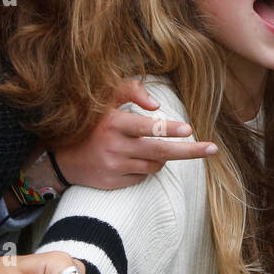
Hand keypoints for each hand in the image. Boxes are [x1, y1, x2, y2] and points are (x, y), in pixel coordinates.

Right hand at [53, 78, 217, 189]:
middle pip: (159, 152)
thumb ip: (132, 90)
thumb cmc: (92, 121)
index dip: (168, 129)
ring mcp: (112, 167)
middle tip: (212, 149)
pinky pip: (141, 177)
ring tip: (153, 148)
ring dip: (162, 158)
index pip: (146, 127)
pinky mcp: (111, 183)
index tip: (188, 130)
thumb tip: (156, 105)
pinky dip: (145, 169)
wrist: (61, 157)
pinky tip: (133, 160)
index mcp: (113, 122)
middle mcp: (113, 146)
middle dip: (189, 151)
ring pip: (153, 166)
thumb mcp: (106, 98)